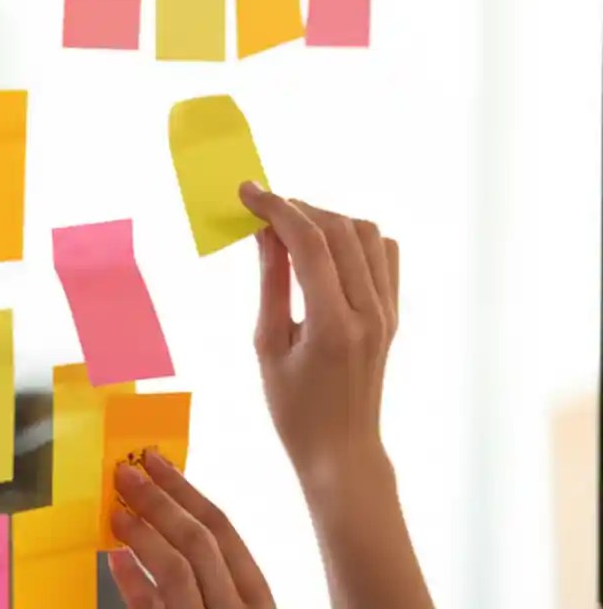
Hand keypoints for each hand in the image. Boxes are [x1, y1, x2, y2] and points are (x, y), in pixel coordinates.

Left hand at [108, 451, 274, 607]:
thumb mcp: (229, 604)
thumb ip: (210, 575)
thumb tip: (164, 519)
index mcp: (256, 596)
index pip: (223, 529)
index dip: (186, 490)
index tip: (155, 461)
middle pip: (200, 542)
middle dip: (160, 502)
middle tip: (125, 476)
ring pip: (177, 570)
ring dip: (144, 534)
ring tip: (117, 514)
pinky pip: (151, 607)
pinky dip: (133, 580)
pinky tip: (116, 558)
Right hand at [238, 182, 399, 484]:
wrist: (342, 450)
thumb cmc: (294, 409)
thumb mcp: (268, 345)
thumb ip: (270, 283)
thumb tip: (264, 232)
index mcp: (332, 325)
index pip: (308, 243)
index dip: (276, 208)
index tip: (247, 192)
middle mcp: (370, 312)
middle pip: (340, 230)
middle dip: (298, 208)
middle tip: (262, 208)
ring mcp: (388, 312)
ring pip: (367, 234)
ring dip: (327, 219)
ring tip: (291, 227)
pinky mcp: (394, 313)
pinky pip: (383, 254)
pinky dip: (353, 238)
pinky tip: (325, 249)